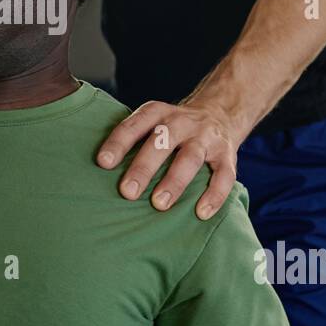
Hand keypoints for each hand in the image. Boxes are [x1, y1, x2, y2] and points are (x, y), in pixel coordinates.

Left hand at [96, 98, 239, 219]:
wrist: (219, 112)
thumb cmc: (172, 129)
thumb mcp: (153, 123)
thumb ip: (133, 141)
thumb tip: (99, 174)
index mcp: (158, 113)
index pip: (134, 125)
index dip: (118, 142)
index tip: (103, 163)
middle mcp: (182, 122)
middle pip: (162, 141)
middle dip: (144, 166)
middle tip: (127, 192)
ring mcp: (206, 137)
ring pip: (190, 158)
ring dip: (174, 182)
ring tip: (159, 205)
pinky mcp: (227, 154)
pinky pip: (224, 175)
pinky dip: (214, 195)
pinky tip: (201, 213)